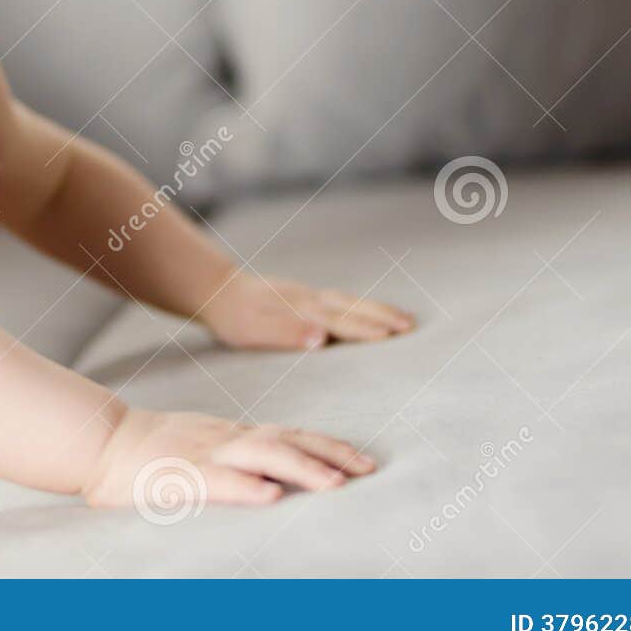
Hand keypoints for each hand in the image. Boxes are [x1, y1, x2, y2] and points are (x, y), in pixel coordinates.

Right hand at [83, 408, 374, 505]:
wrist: (100, 440)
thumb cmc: (149, 453)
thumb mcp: (200, 448)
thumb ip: (233, 460)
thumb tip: (272, 482)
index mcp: (231, 436)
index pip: (288, 434)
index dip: (326, 445)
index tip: (361, 460)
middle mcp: (225, 440)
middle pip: (287, 439)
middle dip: (330, 454)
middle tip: (367, 470)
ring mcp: (204, 455)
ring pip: (260, 455)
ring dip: (301, 468)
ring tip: (334, 485)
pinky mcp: (179, 475)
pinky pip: (216, 481)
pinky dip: (245, 487)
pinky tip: (269, 497)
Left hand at [202, 269, 414, 349]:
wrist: (217, 291)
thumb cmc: (234, 318)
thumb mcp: (252, 330)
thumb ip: (287, 333)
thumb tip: (322, 339)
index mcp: (301, 310)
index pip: (339, 322)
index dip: (366, 330)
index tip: (393, 336)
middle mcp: (310, 300)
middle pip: (353, 308)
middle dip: (383, 317)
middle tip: (413, 327)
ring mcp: (309, 296)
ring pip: (350, 302)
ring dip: (377, 310)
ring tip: (404, 321)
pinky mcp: (305, 296)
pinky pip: (342, 301)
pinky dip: (361, 306)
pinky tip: (370, 313)